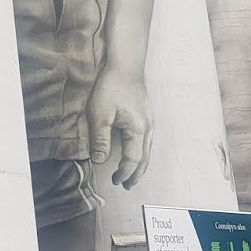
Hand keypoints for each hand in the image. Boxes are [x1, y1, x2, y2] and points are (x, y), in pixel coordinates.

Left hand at [88, 69, 151, 187]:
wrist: (126, 65)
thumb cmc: (112, 87)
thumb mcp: (100, 114)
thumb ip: (101, 139)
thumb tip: (100, 160)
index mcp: (138, 130)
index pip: (133, 159)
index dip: (125, 173)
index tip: (116, 181)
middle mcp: (148, 128)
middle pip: (145, 158)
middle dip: (136, 174)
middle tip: (126, 185)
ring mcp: (150, 121)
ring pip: (148, 149)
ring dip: (140, 164)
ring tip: (131, 174)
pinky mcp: (147, 115)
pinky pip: (147, 140)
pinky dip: (142, 152)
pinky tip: (135, 152)